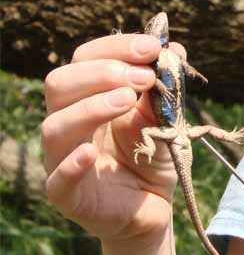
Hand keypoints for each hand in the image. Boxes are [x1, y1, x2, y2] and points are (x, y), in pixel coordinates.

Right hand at [42, 28, 182, 248]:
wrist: (154, 208)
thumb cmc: (153, 157)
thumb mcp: (166, 118)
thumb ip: (166, 87)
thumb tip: (176, 49)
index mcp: (87, 97)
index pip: (85, 59)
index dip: (116, 48)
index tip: (153, 47)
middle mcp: (68, 123)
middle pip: (60, 84)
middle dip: (102, 73)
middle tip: (144, 78)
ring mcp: (62, 159)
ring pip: (55, 126)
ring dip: (92, 107)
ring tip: (128, 100)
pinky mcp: (67, 196)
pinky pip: (57, 180)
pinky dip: (71, 163)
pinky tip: (92, 152)